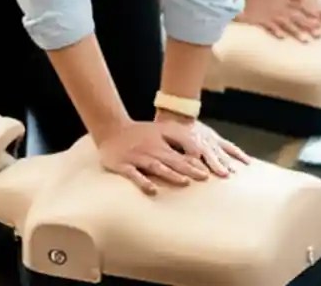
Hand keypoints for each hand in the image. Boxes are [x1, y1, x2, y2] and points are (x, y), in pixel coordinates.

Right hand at [96, 114, 246, 194]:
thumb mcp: (160, 129)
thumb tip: (200, 153)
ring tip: (184, 182)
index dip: (195, 160)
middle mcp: (150, 148)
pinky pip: (133, 174)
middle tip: (204, 177)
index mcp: (160, 140)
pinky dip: (142, 182)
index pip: (180, 151)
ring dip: (170, 174)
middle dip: (188, 168)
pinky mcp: (122, 165)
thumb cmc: (140, 133)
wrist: (111, 129)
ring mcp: (136, 157)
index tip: (209, 170)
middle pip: (171, 159)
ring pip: (155, 166)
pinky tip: (152, 191)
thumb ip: (179, 138)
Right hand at [235, 0, 320, 40]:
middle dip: (308, 25)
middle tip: (319, 34)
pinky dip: (275, 31)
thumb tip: (308, 9)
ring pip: (285, 22)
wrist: (240, 1)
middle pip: (297, 16)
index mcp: (284, 0)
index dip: (313, 14)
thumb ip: (291, 1)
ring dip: (295, 31)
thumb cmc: (261, 1)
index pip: (302, 6)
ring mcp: (270, 13)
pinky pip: (268, 25)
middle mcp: (279, 7)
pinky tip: (281, 37)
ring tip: (305, 40)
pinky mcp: (260, 20)